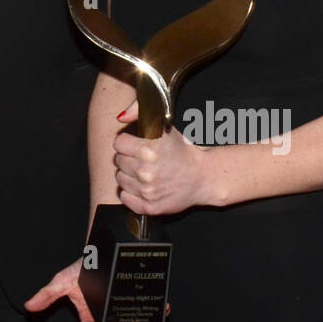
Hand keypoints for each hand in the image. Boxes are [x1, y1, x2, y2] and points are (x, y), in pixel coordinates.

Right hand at [25, 258, 149, 321]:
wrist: (101, 248)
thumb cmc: (82, 269)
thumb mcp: (63, 280)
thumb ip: (48, 294)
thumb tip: (28, 306)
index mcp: (93, 320)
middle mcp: (112, 319)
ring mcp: (128, 312)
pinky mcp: (144, 302)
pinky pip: (154, 314)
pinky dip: (160, 314)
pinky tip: (163, 310)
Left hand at [113, 101, 211, 216]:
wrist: (203, 177)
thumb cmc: (184, 152)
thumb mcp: (166, 128)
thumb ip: (139, 114)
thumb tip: (120, 117)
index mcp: (148, 151)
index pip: (119, 143)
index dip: (127, 142)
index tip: (135, 145)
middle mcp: (145, 172)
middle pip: (119, 161)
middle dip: (128, 158)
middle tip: (142, 159)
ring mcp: (147, 191)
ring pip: (120, 179)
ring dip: (129, 175)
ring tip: (144, 172)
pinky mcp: (150, 207)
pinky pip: (125, 198)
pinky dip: (131, 193)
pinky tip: (142, 186)